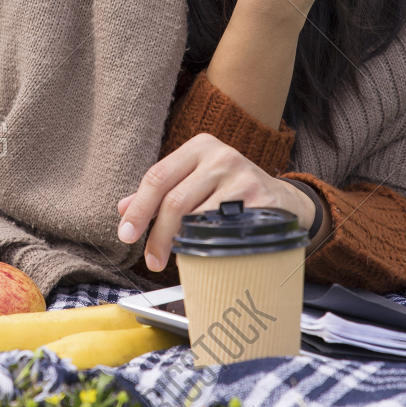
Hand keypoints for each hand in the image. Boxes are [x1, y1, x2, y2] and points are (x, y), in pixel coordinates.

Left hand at [116, 133, 318, 272]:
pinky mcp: (262, 200)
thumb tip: (122, 208)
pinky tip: (205, 255)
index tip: (126, 235)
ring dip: (182, 244)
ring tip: (177, 257)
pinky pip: (225, 230)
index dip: (138, 210)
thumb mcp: (195, 180)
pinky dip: (210, 247)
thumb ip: (160, 191)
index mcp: (199, 147)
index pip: (157, 177)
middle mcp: (221, 156)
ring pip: (199, 218)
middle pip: (175, 201)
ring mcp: (243, 177)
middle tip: (151, 260)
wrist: (283, 200)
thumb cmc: (229, 191)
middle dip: (157, 236)